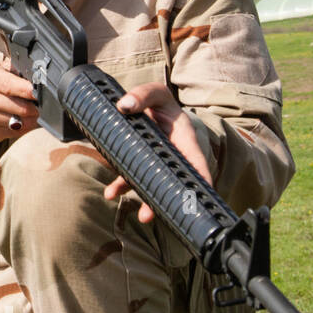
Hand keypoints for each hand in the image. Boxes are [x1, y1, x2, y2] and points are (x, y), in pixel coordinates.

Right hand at [0, 58, 38, 143]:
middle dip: (35, 107)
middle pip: (21, 108)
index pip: (13, 86)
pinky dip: (22, 128)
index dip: (31, 91)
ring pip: (20, 123)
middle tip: (39, 104)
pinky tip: (20, 120)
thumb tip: (38, 76)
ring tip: (30, 112)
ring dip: (30, 119)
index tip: (41, 93)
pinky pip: (14, 133)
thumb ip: (16, 70)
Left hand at [102, 82, 211, 224]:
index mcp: (185, 141)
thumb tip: (123, 106)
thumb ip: (144, 95)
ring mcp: (156, 164)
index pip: (197, 164)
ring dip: (147, 201)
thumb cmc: (160, 105)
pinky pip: (133, 179)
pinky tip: (111, 193)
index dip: (202, 181)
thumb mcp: (156, 95)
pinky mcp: (139, 166)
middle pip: (176, 182)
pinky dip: (123, 187)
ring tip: (143, 217)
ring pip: (154, 185)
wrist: (149, 109)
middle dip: (170, 200)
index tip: (199, 197)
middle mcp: (173, 157)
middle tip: (160, 213)